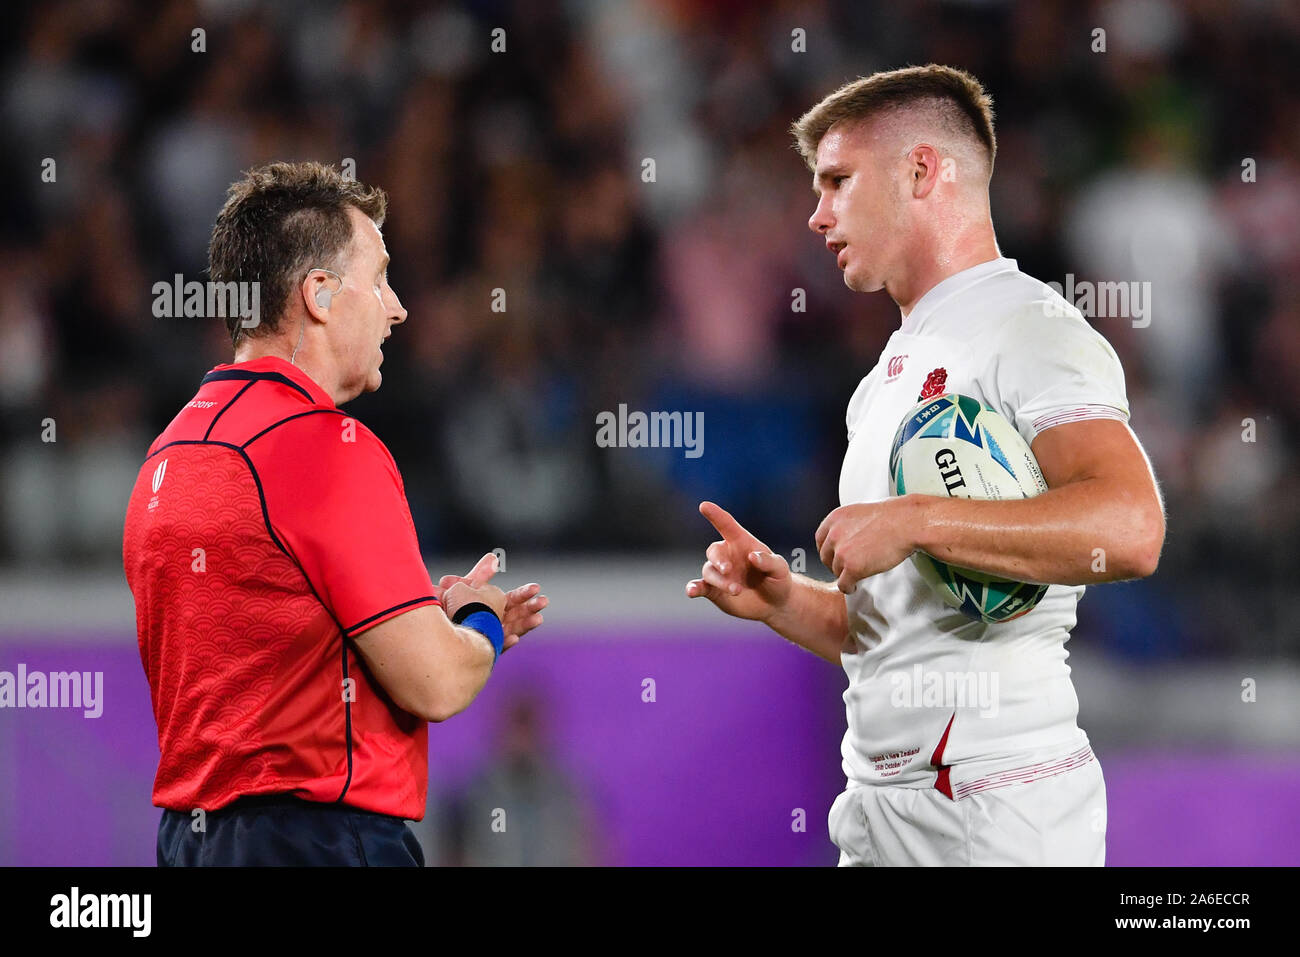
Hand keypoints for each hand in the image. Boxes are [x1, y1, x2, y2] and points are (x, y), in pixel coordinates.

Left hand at [436, 552, 546, 652]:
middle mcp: (496, 623)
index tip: (536, 588)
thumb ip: (479, 575)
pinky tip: (513, 638)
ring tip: (539, 619)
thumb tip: (493, 557)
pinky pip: (495, 648)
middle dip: (532, 608)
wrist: (434, 630)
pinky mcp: (482, 651)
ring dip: (526, 625)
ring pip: (512, 631)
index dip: (525, 594)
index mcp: (495, 608)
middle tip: (544, 601)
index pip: (514, 600)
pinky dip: (505, 642)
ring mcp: (491, 638)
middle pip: (518, 615)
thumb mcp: (465, 589)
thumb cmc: (450, 608)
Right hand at [685, 501, 792, 622]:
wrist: (774, 604)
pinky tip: (691, 591)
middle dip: (719, 560)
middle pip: (714, 551)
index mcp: (741, 542)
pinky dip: (693, 588)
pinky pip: (700, 586)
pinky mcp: (713, 590)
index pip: (726, 525)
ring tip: (737, 590)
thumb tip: (752, 556)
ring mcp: (719, 573)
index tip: (704, 506)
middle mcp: (727, 555)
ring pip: (709, 572)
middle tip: (728, 570)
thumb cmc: (778, 579)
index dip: (716, 515)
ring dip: (720, 581)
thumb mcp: (779, 568)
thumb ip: (768, 561)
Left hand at [815, 498, 919, 593]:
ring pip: (835, 571)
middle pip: (826, 557)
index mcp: (835, 519)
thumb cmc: (892, 516)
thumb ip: (846, 525)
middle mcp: (834, 534)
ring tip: (856, 575)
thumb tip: (843, 537)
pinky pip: (843, 584)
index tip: (834, 556)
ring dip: (845, 575)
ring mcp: (842, 552)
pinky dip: (848, 587)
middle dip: (835, 564)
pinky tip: (854, 586)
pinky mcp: (852, 567)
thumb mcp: (859, 512)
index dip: (829, 550)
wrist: (907, 523)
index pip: (821, 540)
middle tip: (847, 567)